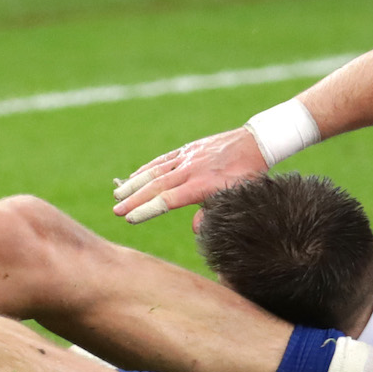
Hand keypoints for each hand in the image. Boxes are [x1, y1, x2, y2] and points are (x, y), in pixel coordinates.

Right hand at [110, 128, 266, 223]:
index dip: (147, 209)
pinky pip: (163, 160)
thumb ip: (213, 213)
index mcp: (203, 184)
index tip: (130, 217)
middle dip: (134, 199)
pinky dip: (147, 168)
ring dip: (135, 183)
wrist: (256, 143)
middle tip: (116, 210)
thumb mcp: (237, 198)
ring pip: (155, 171)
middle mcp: (191, 170)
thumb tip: (196, 228)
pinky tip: (134, 176)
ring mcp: (187, 157)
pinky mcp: (188, 149)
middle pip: (156, 186)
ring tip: (117, 194)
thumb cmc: (249, 175)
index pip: (168, 199)